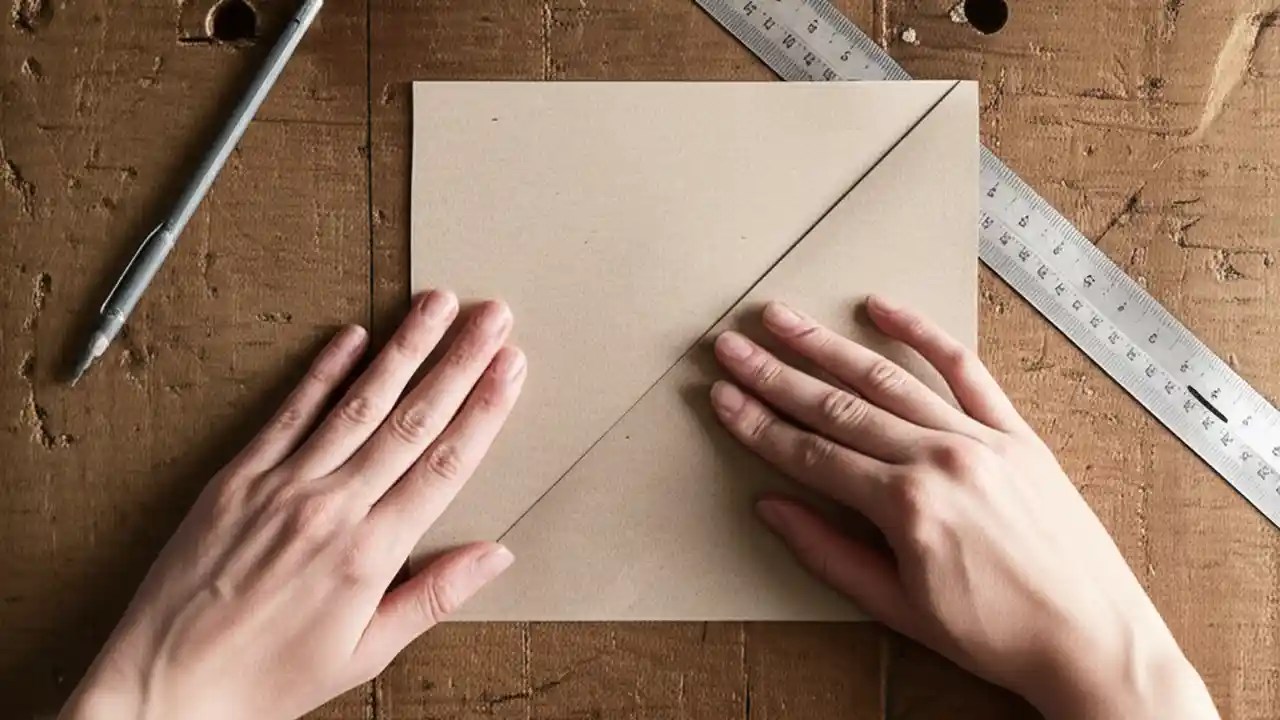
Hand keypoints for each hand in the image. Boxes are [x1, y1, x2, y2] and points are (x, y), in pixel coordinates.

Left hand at [60, 291, 526, 719]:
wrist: (168, 685)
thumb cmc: (267, 679)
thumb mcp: (366, 653)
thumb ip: (434, 596)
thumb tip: (495, 556)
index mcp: (371, 552)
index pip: (445, 463)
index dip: (485, 409)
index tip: (511, 369)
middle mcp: (332, 506)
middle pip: (412, 419)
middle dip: (458, 361)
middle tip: (490, 316)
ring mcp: (283, 484)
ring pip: (358, 402)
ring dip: (403, 348)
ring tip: (435, 305)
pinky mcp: (238, 477)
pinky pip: (289, 413)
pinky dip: (323, 372)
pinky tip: (351, 338)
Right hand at [710, 297, 1217, 719]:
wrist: (1091, 639)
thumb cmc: (996, 635)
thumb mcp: (899, 607)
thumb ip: (828, 552)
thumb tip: (770, 508)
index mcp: (906, 506)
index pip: (811, 454)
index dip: (758, 425)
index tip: (722, 396)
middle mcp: (940, 459)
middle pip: (837, 406)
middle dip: (775, 374)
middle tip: (731, 346)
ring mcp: (980, 438)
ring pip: (887, 379)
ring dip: (827, 347)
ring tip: (783, 319)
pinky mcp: (1015, 433)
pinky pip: (964, 369)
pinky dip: (922, 334)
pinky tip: (882, 308)